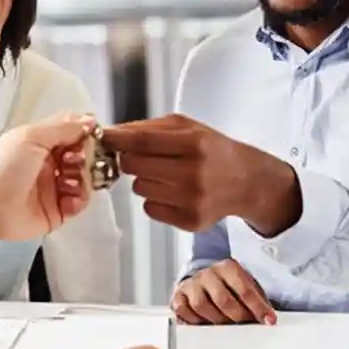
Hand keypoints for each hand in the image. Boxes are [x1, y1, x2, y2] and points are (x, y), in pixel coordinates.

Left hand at [0, 113, 94, 240]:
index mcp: (41, 143)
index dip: (87, 134)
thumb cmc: (1, 167)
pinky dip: (79, 199)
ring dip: (83, 179)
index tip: (96, 136)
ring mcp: (53, 188)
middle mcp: (49, 164)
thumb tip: (89, 120)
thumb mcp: (32, 136)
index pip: (74, 134)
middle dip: (88, 157)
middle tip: (79, 159)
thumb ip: (63, 126)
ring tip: (69, 180)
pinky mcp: (56, 211)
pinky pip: (79, 204)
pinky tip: (69, 197)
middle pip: (84, 157)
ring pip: (85, 180)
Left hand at [103, 114, 301, 235]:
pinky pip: (149, 209)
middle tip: (143, 157)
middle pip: (133, 166)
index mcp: (194, 143)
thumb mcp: (188, 127)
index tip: (102, 137)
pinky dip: (155, 199)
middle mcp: (194, 172)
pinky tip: (174, 192)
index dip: (117, 139)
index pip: (142, 141)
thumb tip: (113, 133)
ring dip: (145, 180)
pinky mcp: (190, 221)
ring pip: (139, 188)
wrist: (246, 181)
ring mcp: (192, 200)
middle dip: (130, 159)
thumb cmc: (212, 150)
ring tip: (167, 175)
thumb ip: (149, 128)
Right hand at [172, 258, 275, 325]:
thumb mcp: (246, 286)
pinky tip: (204, 322)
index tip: (268, 320)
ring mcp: (192, 284)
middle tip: (245, 325)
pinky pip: (183, 310)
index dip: (257, 307)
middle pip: (223, 299)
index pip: (244, 289)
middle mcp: (209, 273)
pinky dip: (194, 320)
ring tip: (225, 325)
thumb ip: (256, 300)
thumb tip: (268, 318)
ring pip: (201, 305)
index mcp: (228, 267)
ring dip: (216, 319)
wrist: (205, 279)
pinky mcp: (179, 296)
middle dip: (237, 316)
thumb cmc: (229, 287)